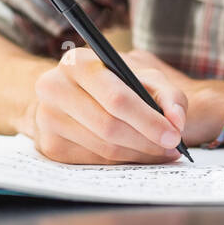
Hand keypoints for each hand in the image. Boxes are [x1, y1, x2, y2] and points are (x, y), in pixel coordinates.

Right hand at [25, 45, 187, 164]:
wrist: (68, 92)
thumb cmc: (112, 82)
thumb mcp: (142, 76)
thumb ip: (168, 94)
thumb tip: (176, 121)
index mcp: (78, 62)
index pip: (116, 98)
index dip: (148, 120)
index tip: (173, 134)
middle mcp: (54, 87)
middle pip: (109, 127)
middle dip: (146, 141)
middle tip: (171, 147)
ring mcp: (47, 118)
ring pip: (103, 148)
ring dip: (137, 154)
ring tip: (160, 151)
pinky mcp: (49, 145)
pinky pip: (93, 162)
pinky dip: (121, 162)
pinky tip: (136, 154)